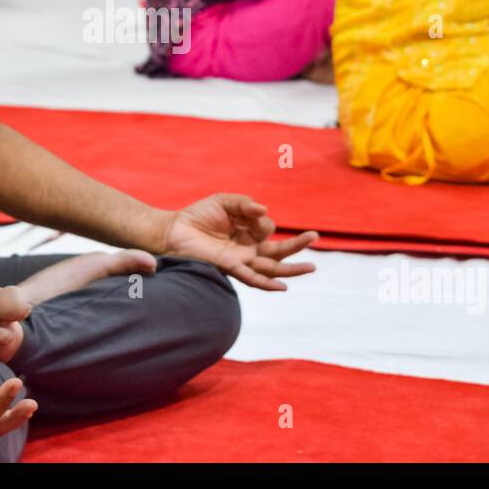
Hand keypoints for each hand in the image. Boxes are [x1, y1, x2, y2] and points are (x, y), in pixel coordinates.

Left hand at [155, 193, 317, 290]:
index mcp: (248, 232)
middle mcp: (248, 248)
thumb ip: (245, 204)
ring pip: (272, 267)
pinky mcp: (230, 267)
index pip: (268, 227)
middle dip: (298, 245)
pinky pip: (252, 278)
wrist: (173, 231)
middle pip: (279, 251)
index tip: (246, 212)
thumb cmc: (198, 216)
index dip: (261, 218)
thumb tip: (264, 211)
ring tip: (311, 267)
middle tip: (315, 237)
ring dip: (292, 268)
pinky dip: (267, 283)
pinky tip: (283, 287)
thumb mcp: (224, 201)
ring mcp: (241, 259)